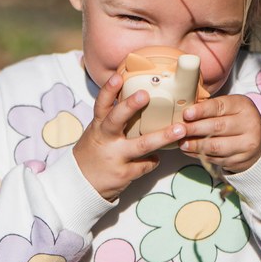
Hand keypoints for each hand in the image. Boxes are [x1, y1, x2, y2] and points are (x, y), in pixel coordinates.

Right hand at [73, 72, 185, 200]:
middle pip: (116, 120)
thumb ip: (112, 119)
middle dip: (130, 106)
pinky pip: (146, 164)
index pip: (101, 105)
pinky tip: (155, 158)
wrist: (80, 184)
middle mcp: (105, 139)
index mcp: (98, 127)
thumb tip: (136, 98)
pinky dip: (154, 160)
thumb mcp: (97, 133)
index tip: (118, 77)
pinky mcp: (124, 173)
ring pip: (141, 145)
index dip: (108, 90)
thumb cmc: (94, 153)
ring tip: (179, 129)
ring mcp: (115, 157)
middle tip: (145, 94)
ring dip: (162, 137)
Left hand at [173, 95, 260, 172]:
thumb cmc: (236, 119)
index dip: (201, 111)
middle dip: (194, 129)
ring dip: (195, 145)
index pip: (219, 107)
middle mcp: (248, 124)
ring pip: (216, 146)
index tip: (186, 114)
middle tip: (178, 130)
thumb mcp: (229, 106)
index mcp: (243, 106)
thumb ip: (210, 107)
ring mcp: (246, 144)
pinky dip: (200, 155)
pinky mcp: (240, 160)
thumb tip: (183, 111)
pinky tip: (190, 151)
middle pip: (217, 127)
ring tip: (182, 143)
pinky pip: (216, 159)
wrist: (257, 140)